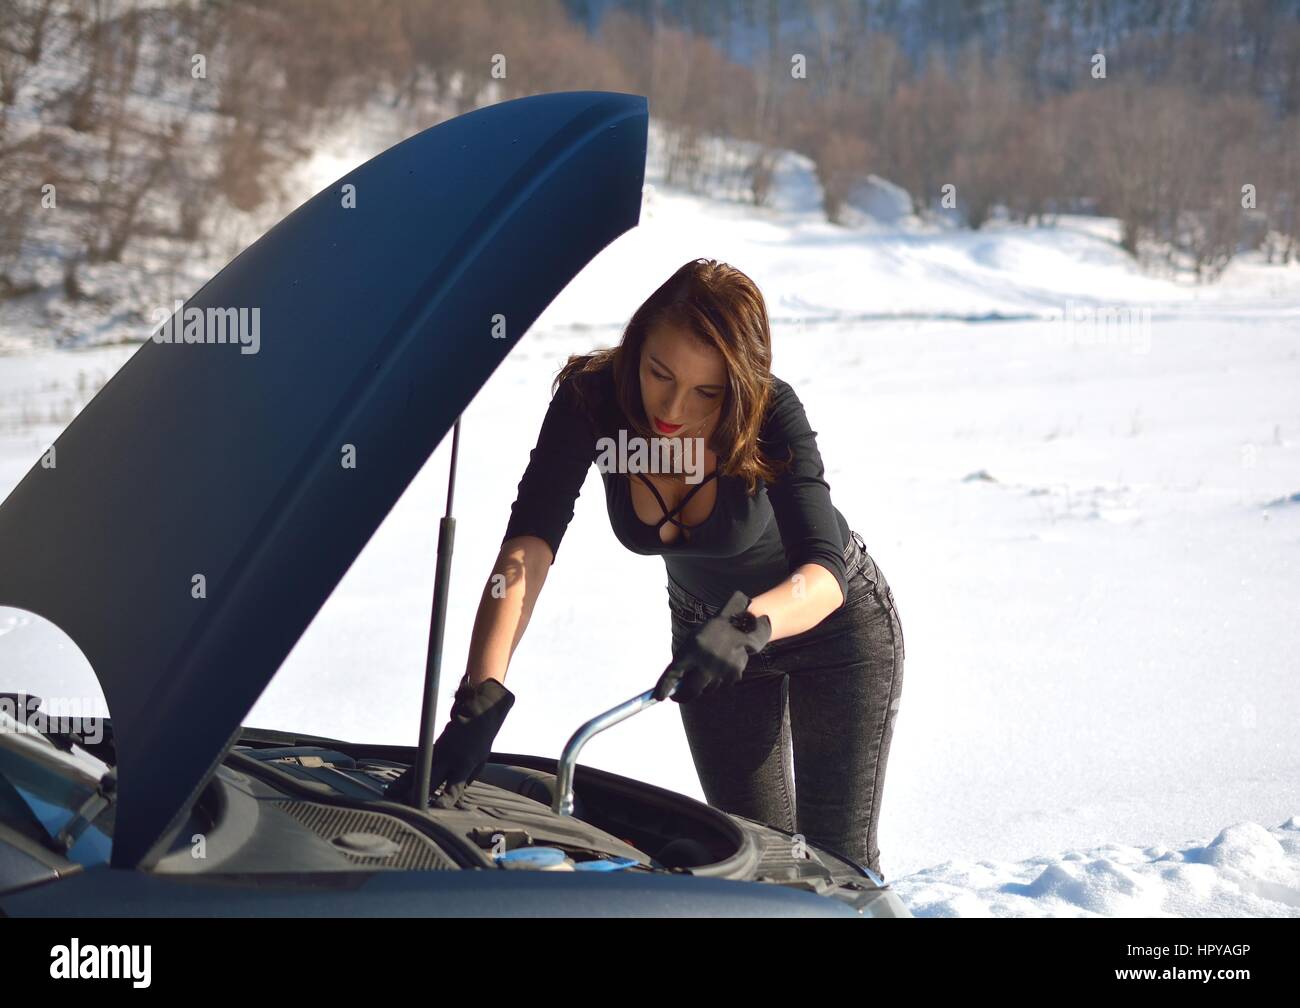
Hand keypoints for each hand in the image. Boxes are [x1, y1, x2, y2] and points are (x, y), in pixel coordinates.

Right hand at [384, 673, 514, 808]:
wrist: (475, 715)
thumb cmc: (479, 743)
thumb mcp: (479, 765)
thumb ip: (464, 783)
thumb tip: (452, 802)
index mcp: (464, 764)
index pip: (454, 786)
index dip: (446, 798)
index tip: (437, 808)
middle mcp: (448, 759)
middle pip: (431, 777)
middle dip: (419, 791)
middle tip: (408, 804)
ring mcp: (436, 753)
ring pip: (417, 771)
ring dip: (403, 785)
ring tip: (390, 797)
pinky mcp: (428, 750)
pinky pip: (415, 767)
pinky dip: (404, 779)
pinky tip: (393, 789)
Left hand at [655, 590, 771, 702]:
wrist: (737, 626)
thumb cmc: (708, 634)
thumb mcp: (691, 642)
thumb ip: (683, 662)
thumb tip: (674, 686)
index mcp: (691, 650)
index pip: (673, 673)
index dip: (665, 687)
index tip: (659, 697)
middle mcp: (706, 662)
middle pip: (691, 690)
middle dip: (683, 696)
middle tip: (678, 696)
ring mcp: (722, 669)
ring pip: (707, 690)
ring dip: (703, 686)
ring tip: (705, 672)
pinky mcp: (734, 674)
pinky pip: (721, 686)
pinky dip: (718, 681)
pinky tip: (721, 667)